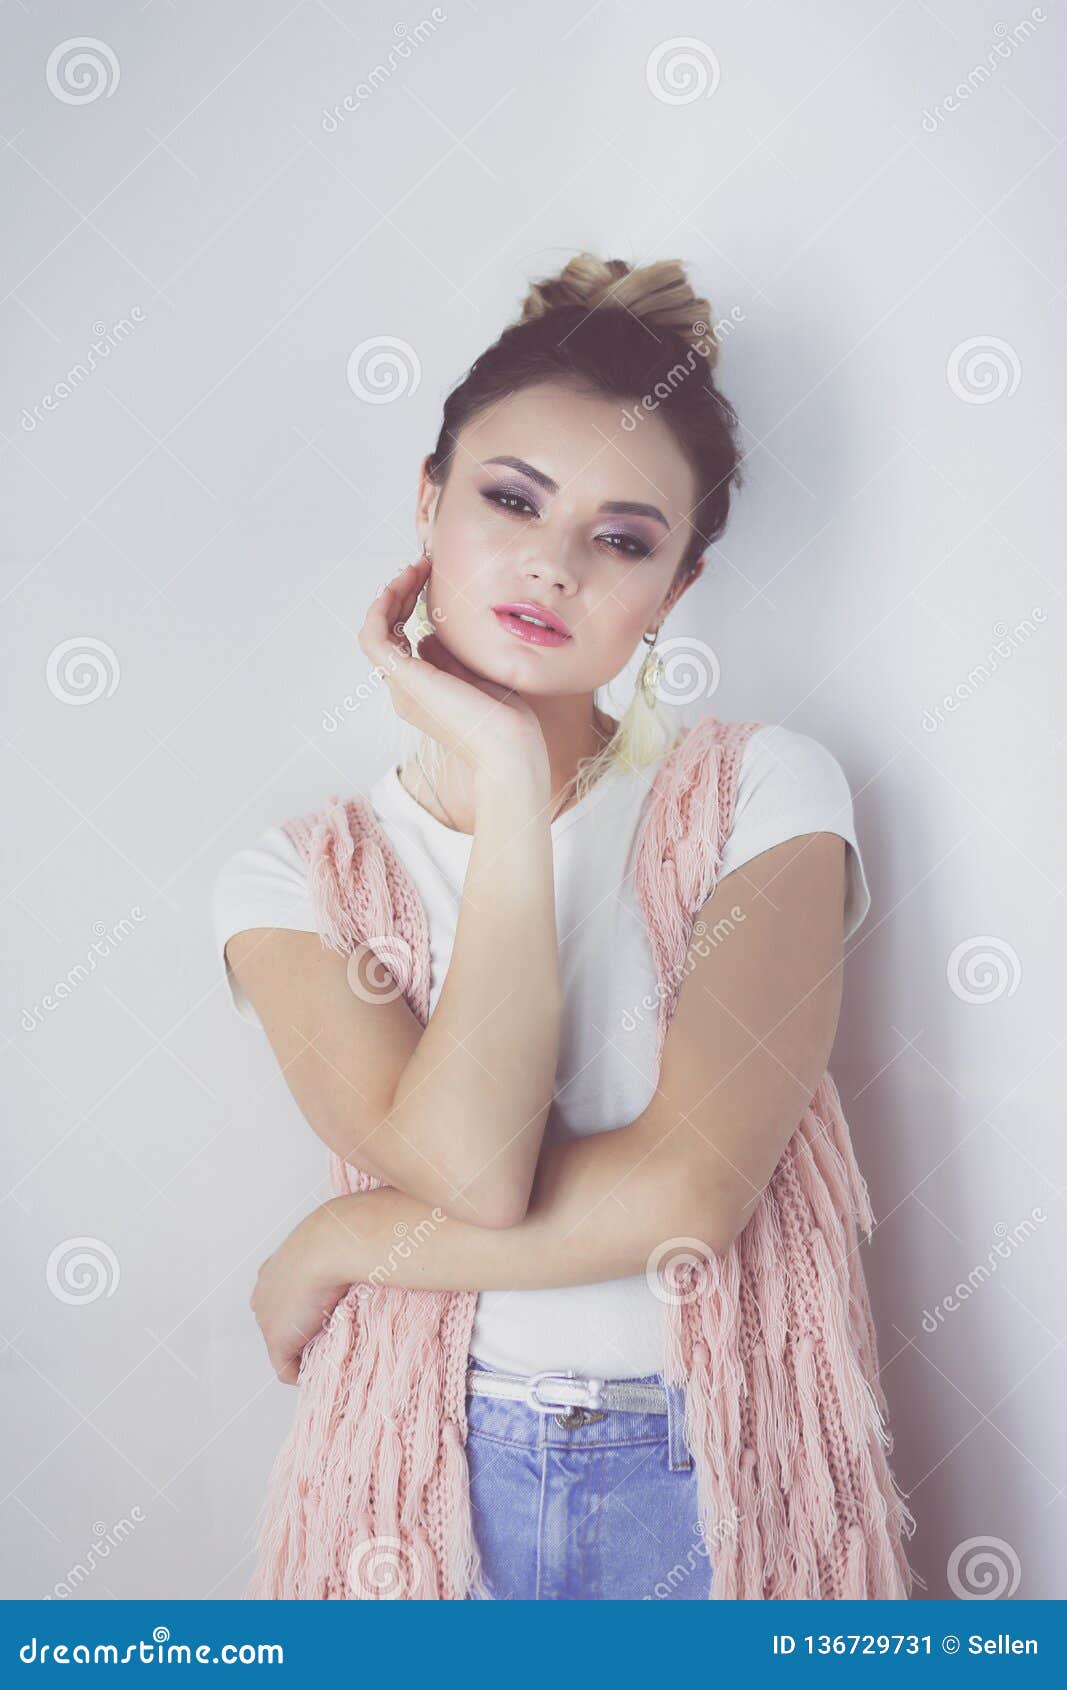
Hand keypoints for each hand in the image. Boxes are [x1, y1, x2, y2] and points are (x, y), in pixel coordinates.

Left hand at [249, 1206, 351, 1385]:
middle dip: (303, 1329)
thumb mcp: (336, 1241)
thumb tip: (365, 1252)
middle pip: (281, 1321)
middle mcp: (264, 1292)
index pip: (282, 1296)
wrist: (331, 1246)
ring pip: (285, 1344)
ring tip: (335, 1347)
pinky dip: (304, 1373)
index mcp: (274, 1267)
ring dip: (306, 1349)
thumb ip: (338, 1253)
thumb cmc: (340, 1237)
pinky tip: (326, 1367)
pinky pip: (286, 1369)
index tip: (326, 1313)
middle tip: (335, 1331)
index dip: (304, 1308)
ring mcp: (267, 1317)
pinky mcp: (276, 1340)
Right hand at [359, 556, 548, 779]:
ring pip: (376, 632)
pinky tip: (403, 584)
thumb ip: (449, 658)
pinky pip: (375, 637)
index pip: (401, 641)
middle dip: (399, 594)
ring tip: (414, 568)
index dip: (409, 606)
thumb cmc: (506, 722)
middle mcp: (406, 690)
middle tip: (421, 566)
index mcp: (422, 692)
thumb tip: (426, 634)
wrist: (510, 748)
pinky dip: (382, 608)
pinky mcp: (405, 680)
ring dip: (390, 595)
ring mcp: (402, 687)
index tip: (430, 579)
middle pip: (386, 633)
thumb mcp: (475, 678)